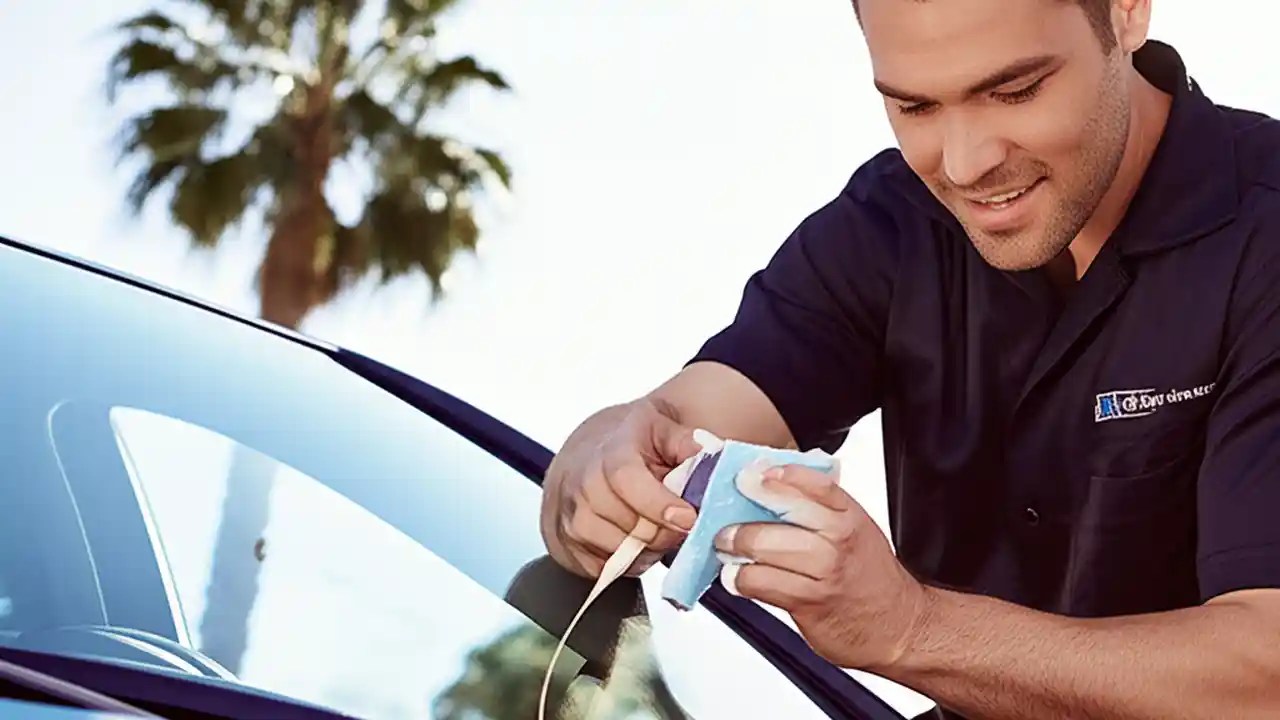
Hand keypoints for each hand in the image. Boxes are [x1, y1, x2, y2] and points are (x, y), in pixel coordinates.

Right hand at [542, 398, 703, 578]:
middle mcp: (579, 481)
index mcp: (610, 450)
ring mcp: (566, 514)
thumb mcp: (663, 429)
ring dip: (644, 550)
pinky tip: (634, 543)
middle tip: (679, 527)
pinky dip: (624, 564)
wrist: (586, 452)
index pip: (625, 478)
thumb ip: (687, 443)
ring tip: (656, 533)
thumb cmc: (631, 444)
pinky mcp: (561, 542)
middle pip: (626, 523)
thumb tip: (710, 456)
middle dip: (662, 532)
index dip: (658, 503)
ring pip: (613, 550)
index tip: (688, 518)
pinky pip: (600, 568)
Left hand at [713, 463, 931, 670]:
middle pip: (783, 515)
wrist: (897, 626)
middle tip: (725, 520)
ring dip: (735, 547)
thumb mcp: (854, 531)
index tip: (754, 472)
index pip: (817, 485)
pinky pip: (762, 584)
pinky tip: (736, 578)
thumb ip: (820, 508)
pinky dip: (741, 579)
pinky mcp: (808, 603)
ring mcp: (824, 573)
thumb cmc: (868, 575)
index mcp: (849, 516)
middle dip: (746, 514)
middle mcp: (838, 541)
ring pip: (767, 550)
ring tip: (724, 547)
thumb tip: (771, 484)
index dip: (782, 475)